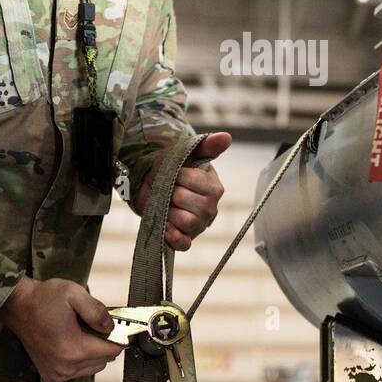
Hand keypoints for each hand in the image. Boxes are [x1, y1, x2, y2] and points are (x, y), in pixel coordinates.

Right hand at [0, 277, 123, 381]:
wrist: (18, 306)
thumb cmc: (43, 299)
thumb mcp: (74, 294)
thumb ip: (97, 311)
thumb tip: (111, 327)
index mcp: (73, 350)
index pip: (112, 351)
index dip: (117, 336)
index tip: (112, 324)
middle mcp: (65, 367)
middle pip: (104, 360)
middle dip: (103, 342)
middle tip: (92, 324)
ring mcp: (57, 373)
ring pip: (92, 366)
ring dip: (92, 351)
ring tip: (80, 331)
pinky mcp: (51, 374)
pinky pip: (78, 370)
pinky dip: (81, 358)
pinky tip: (71, 340)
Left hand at [135, 132, 230, 250]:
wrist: (154, 185)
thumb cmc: (174, 168)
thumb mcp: (188, 153)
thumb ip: (208, 145)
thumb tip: (227, 137)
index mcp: (214, 187)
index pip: (192, 181)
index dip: (177, 176)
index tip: (174, 173)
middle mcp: (210, 208)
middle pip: (188, 202)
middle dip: (170, 194)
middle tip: (168, 190)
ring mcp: (199, 225)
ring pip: (186, 222)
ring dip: (168, 212)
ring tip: (165, 204)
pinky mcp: (187, 238)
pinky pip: (184, 244)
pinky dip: (174, 237)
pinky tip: (166, 227)